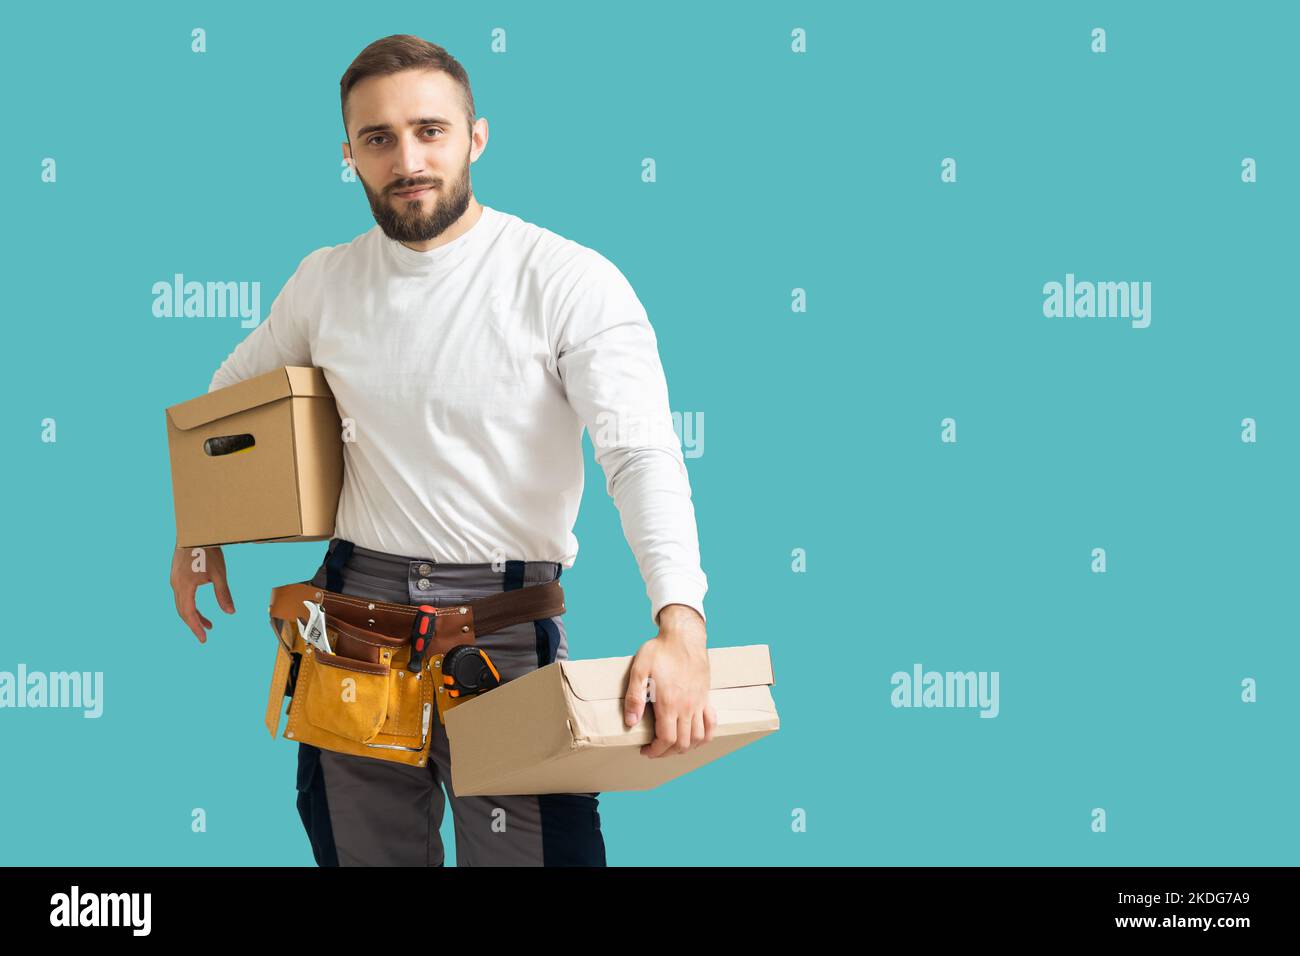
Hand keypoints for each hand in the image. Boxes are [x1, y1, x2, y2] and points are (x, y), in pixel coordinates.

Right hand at [170, 544, 235, 643]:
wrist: (195, 531)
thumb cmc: (208, 551)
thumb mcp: (219, 574)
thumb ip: (223, 594)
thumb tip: (230, 613)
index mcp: (184, 586)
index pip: (188, 613)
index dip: (196, 628)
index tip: (204, 639)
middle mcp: (175, 585)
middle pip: (182, 611)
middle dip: (194, 624)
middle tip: (205, 635)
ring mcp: (174, 579)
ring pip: (181, 603)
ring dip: (193, 614)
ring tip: (209, 623)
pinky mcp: (176, 574)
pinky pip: (181, 595)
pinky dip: (190, 604)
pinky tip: (198, 606)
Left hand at [624, 604, 714, 757]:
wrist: (684, 636)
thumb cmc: (660, 650)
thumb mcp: (640, 669)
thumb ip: (634, 697)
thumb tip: (630, 721)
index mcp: (669, 703)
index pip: (666, 739)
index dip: (656, 751)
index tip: (646, 751)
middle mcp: (687, 707)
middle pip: (682, 743)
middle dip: (667, 753)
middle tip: (655, 751)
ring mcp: (699, 703)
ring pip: (698, 738)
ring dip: (686, 748)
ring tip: (673, 747)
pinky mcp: (706, 697)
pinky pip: (712, 724)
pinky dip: (705, 736)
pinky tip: (696, 737)